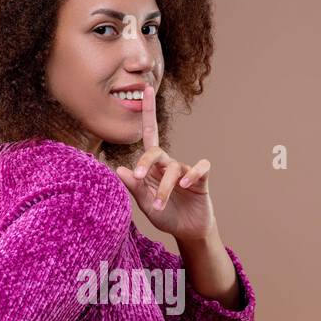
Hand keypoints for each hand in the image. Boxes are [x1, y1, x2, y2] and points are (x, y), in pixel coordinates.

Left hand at [113, 83, 216, 241]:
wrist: (188, 231)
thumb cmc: (165, 215)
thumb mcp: (146, 203)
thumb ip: (135, 187)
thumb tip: (119, 169)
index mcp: (153, 167)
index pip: (148, 135)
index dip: (147, 112)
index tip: (145, 89)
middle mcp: (168, 164)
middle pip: (156, 151)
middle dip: (147, 162)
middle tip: (141, 178)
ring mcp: (185, 171)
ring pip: (174, 169)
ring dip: (165, 188)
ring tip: (160, 205)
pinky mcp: (201, 179)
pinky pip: (199, 168)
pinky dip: (192, 174)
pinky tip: (185, 185)